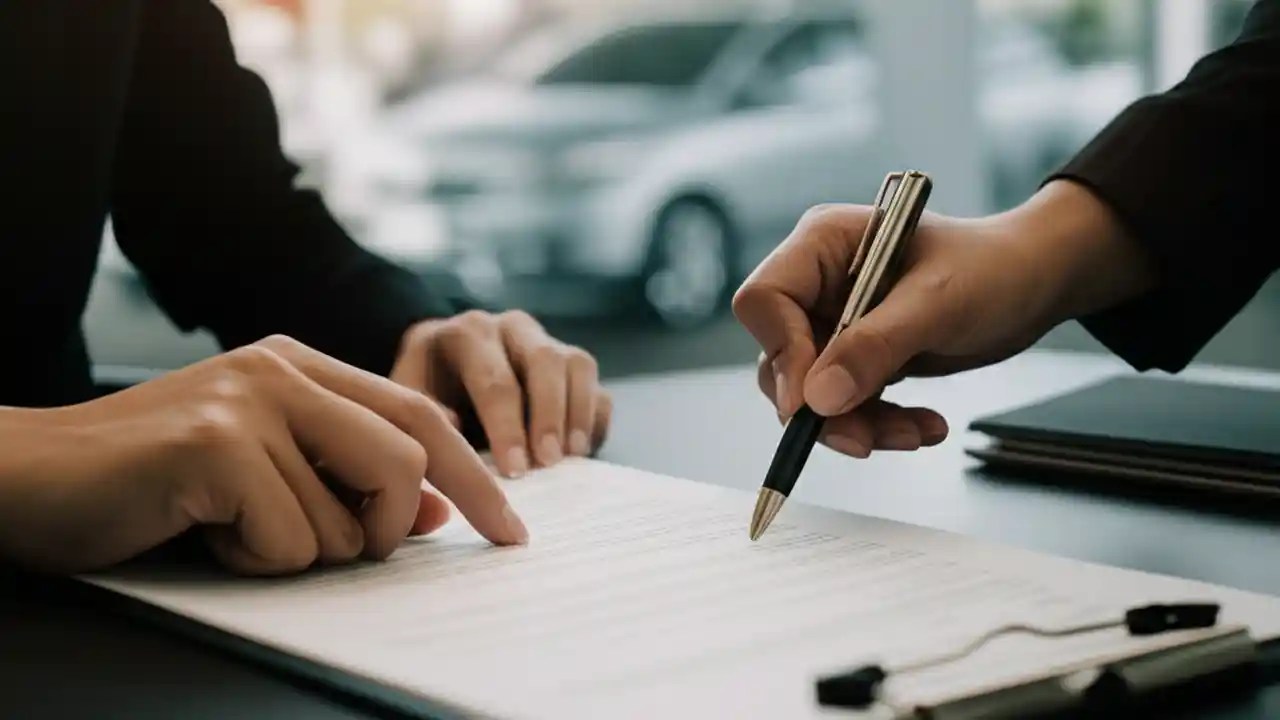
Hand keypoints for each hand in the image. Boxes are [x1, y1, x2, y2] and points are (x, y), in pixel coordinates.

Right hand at [0, 335, 526, 574]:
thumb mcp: (266, 473)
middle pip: (408, 453)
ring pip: (349, 515)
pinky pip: (291, 538)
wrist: (28, 475)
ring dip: (299, 551)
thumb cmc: (155, 484)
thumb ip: (345, 477)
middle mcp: (281, 368)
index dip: (474, 475)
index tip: (511, 529)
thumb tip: (432, 509)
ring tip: (233, 531)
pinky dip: (255, 561)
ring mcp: (248, 399)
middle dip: (401, 523)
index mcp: (301, 366)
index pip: (420, 415)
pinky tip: (202, 533)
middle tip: (372, 552)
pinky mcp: (215, 442)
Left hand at [391, 310, 611, 477]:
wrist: (444, 380)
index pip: (493, 378)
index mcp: (466, 334)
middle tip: (547, 463)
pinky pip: (595, 383)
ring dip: (577, 414)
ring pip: (576, 364)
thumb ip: (425, 415)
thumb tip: (455, 427)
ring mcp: (546, 340)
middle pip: (543, 361)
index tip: (514, 471)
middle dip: (548, 416)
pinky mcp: (571, 363)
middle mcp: (510, 326)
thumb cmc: (426, 396)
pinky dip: (594, 417)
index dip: (507, 427)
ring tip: (571, 458)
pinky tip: (582, 451)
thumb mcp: (410, 402)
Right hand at [732, 180, 1154, 456]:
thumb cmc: (993, 268)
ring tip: (917, 432)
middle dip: (825, 405)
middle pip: (780, 357)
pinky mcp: (855, 357)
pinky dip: (881, 424)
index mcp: (822, 245)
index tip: (810, 403)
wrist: (1035, 283)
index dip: (781, 352)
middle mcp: (817, 283)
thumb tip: (816, 399)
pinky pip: (844, 405)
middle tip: (867, 437)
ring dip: (859, 424)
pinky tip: (924, 425)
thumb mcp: (938, 304)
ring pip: (811, 393)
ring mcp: (834, 322)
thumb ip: (875, 346)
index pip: (765, 300)